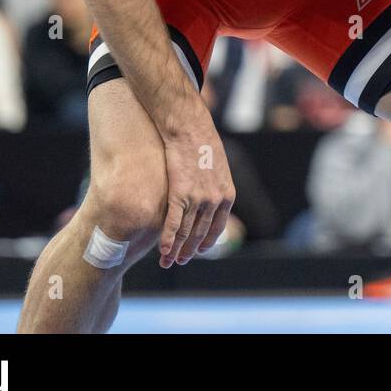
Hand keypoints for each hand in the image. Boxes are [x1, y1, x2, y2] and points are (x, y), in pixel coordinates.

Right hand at [159, 114, 235, 267]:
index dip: (207, 242)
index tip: (199, 251)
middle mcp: (215, 201)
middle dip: (190, 251)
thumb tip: (210, 193)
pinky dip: (167, 241)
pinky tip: (162, 252)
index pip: (217, 227)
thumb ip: (215, 184)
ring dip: (177, 251)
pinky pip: (173, 225)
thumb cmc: (202, 142)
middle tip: (181, 262)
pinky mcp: (179, 195)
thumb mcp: (218, 166)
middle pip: (201, 234)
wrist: (189, 128)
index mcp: (227, 195)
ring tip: (169, 262)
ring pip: (186, 233)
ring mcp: (198, 199)